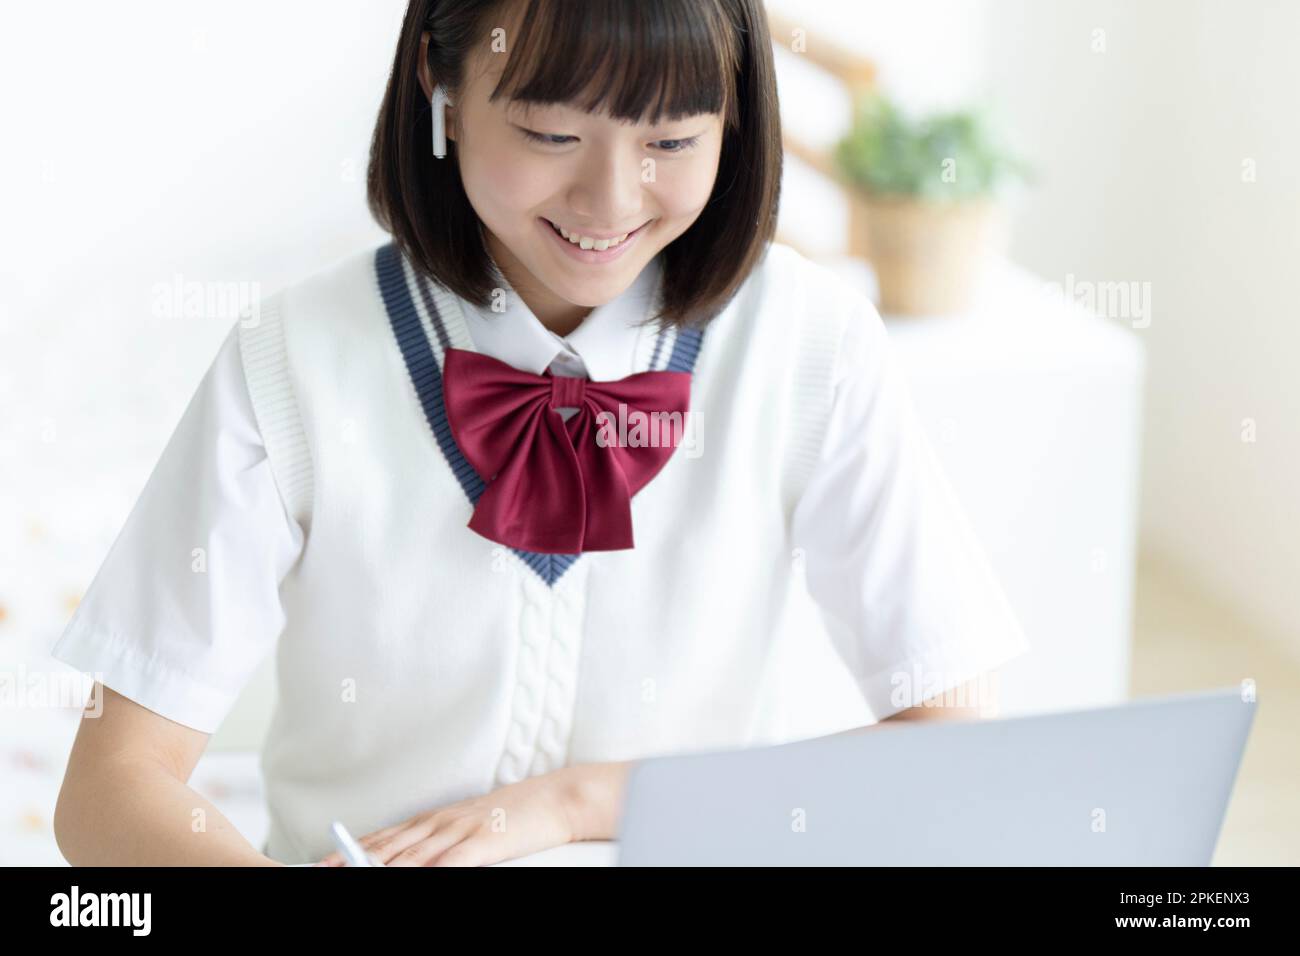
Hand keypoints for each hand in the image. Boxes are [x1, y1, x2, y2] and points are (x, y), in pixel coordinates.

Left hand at [314, 767, 585, 866]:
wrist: (554, 798)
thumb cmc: (512, 815)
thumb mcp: (467, 824)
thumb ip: (436, 841)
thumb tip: (405, 859)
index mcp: (434, 819)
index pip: (383, 837)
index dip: (350, 851)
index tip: (322, 862)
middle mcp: (441, 822)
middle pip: (389, 846)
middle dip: (355, 861)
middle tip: (326, 871)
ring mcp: (462, 830)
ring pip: (414, 854)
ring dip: (384, 867)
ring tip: (360, 874)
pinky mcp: (485, 841)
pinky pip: (454, 860)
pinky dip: (434, 869)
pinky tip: (419, 876)